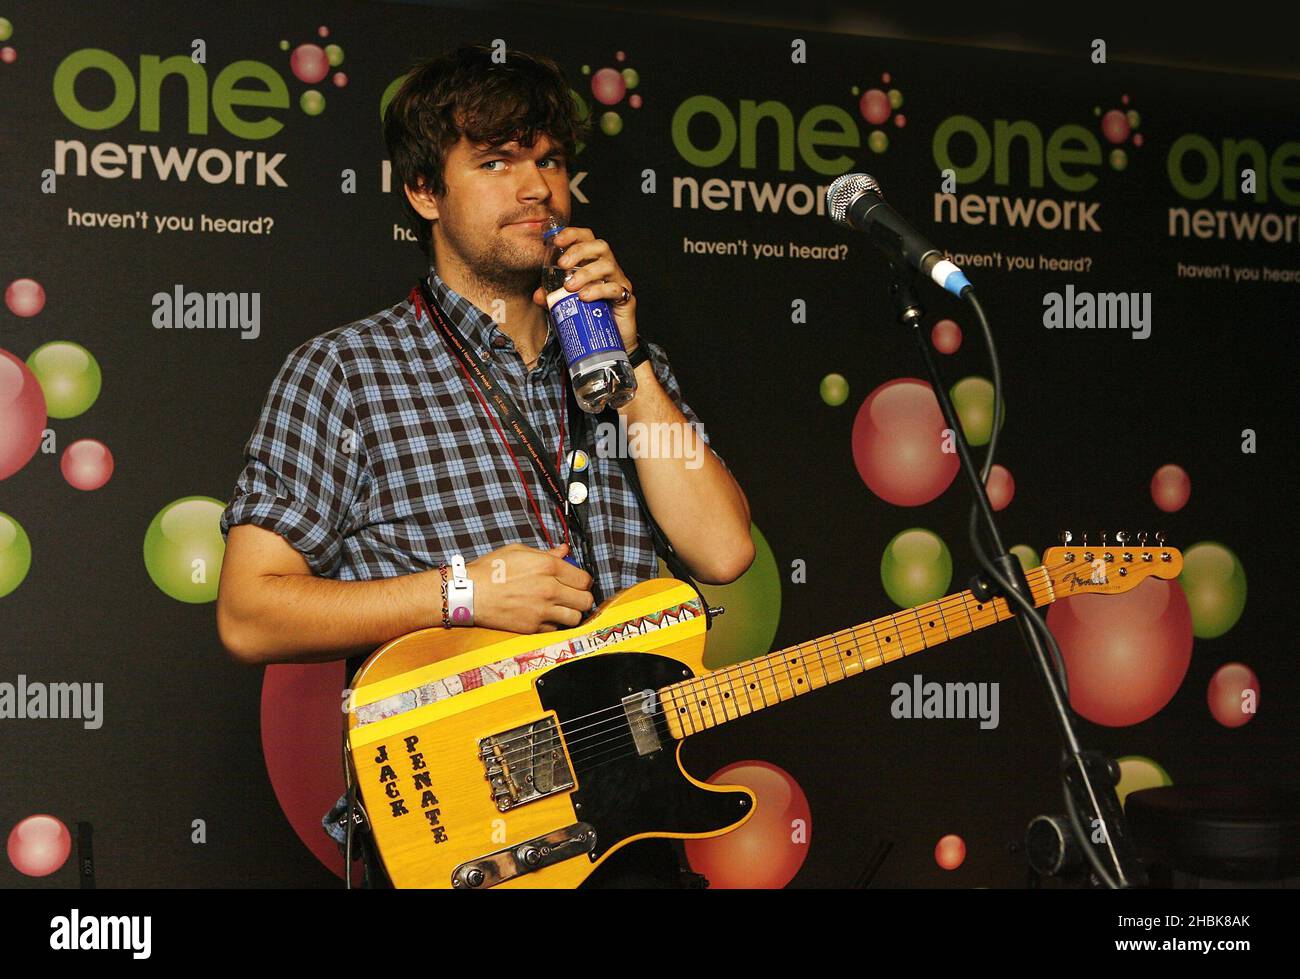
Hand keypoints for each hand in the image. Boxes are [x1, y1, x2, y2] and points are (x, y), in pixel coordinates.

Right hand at [464, 542, 594, 633]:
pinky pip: (556, 628)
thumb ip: (547, 553)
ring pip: (576, 618)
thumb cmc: (490, 570)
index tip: (578, 581)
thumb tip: (564, 550)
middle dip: (582, 597)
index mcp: (548, 567)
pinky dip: (554, 623)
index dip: (583, 581)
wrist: (469, 593)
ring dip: (572, 612)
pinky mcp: (532, 627)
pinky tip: (545, 614)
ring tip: (562, 607)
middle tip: (574, 595)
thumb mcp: (519, 551)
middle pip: (585, 600)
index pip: (584, 579)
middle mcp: (549, 590)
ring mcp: (542, 610)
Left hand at [531, 225, 637, 350]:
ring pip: (607, 265)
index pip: (587, 238)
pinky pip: (615, 288)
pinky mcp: (626, 298)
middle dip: (579, 251)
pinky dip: (598, 290)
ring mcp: (619, 281)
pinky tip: (584, 298)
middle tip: (562, 265)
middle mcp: (608, 267)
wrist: (611, 341)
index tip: (556, 241)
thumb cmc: (589, 315)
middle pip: (600, 246)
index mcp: (593, 262)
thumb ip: (552, 297)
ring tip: (570, 287)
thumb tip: (538, 295)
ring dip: (586, 273)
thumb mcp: (566, 303)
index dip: (573, 234)